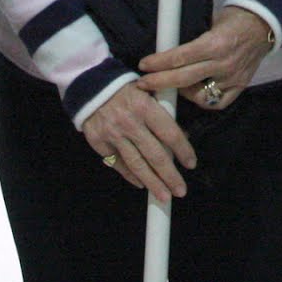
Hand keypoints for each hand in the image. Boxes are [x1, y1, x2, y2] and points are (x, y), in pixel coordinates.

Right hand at [82, 81, 197, 203]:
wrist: (90, 85)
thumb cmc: (126, 89)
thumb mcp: (148, 91)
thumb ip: (163, 112)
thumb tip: (182, 138)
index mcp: (145, 106)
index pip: (169, 132)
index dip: (183, 150)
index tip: (191, 164)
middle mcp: (129, 122)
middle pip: (154, 155)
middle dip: (170, 176)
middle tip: (181, 191)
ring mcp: (113, 135)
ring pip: (136, 164)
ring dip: (152, 183)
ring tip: (164, 196)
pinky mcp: (99, 143)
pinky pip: (118, 164)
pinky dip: (131, 176)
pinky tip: (142, 185)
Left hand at [136, 6, 272, 109]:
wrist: (265, 24)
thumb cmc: (235, 17)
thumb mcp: (211, 21)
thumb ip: (194, 39)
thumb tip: (168, 48)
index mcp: (214, 43)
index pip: (180, 57)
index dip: (159, 63)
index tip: (143, 65)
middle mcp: (223, 63)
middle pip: (184, 79)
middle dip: (159, 82)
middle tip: (143, 83)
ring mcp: (232, 77)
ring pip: (200, 95)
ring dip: (182, 93)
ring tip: (174, 85)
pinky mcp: (240, 86)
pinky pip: (218, 102)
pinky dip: (205, 100)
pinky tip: (195, 93)